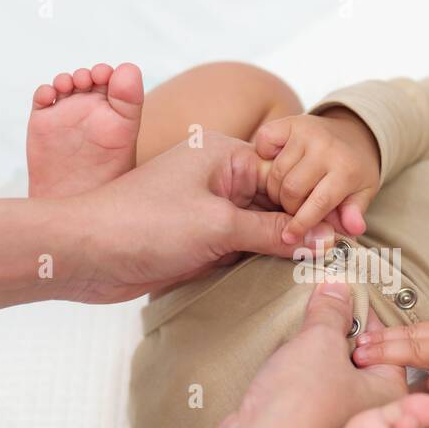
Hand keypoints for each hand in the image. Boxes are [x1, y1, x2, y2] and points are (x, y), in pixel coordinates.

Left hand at [59, 130, 332, 302]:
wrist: (84, 253)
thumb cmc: (143, 225)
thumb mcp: (219, 226)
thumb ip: (273, 233)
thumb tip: (322, 240)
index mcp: (224, 153)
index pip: (287, 177)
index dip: (315, 206)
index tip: (344, 234)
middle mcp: (218, 175)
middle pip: (278, 200)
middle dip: (303, 225)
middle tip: (339, 253)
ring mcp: (207, 207)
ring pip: (261, 225)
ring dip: (283, 245)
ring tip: (320, 267)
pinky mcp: (198, 236)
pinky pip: (241, 244)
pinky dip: (260, 257)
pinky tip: (285, 274)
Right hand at [199, 279, 416, 427]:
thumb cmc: (302, 403)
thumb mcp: (320, 341)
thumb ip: (330, 313)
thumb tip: (338, 289)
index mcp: (387, 393)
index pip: (382, 343)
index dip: (360, 316)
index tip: (342, 296)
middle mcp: (365, 413)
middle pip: (354, 361)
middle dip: (332, 337)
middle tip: (317, 315)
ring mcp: (334, 426)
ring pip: (326, 379)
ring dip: (310, 359)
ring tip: (295, 343)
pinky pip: (303, 396)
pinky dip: (292, 380)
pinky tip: (279, 370)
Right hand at [252, 108, 381, 243]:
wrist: (355, 133)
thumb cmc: (355, 170)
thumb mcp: (362, 194)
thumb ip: (354, 213)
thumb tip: (353, 230)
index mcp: (346, 169)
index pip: (319, 203)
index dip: (301, 224)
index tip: (288, 236)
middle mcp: (325, 147)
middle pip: (291, 189)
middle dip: (288, 206)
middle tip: (294, 207)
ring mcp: (306, 132)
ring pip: (276, 172)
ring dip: (276, 187)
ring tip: (287, 190)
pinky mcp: (290, 121)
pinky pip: (264, 141)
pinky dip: (264, 154)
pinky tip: (276, 163)